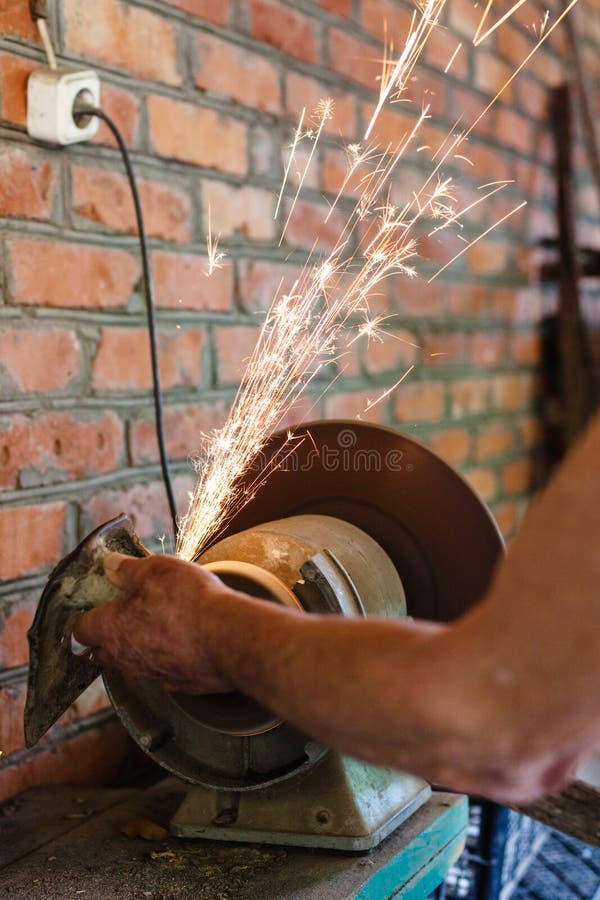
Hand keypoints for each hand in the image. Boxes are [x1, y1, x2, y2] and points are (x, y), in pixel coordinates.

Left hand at [73, 552, 236, 692]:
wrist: (227, 637)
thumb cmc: (187, 600)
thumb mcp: (155, 569)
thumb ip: (127, 569)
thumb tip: (109, 564)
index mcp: (111, 629)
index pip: (81, 630)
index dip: (86, 617)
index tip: (96, 606)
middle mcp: (125, 657)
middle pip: (102, 653)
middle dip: (107, 638)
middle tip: (125, 617)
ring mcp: (151, 674)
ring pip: (132, 664)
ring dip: (138, 648)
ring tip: (158, 627)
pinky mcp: (177, 683)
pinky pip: (162, 672)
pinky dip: (167, 658)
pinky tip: (183, 642)